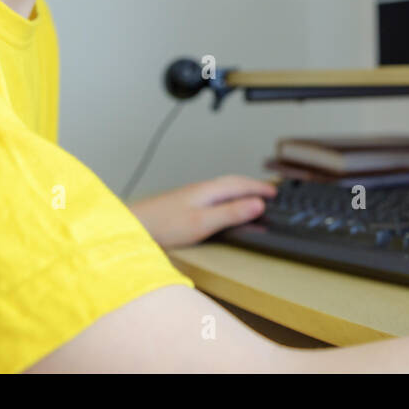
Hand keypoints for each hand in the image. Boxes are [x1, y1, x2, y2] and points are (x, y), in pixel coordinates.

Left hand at [129, 175, 276, 249]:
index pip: (241, 184)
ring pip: (222, 188)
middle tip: (268, 192)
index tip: (275, 192)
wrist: (133, 226)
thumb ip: (231, 213)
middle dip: (252, 186)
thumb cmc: (164, 225)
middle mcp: (201, 189)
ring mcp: (191, 195)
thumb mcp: (203, 222)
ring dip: (239, 190)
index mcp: (209, 190)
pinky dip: (226, 198)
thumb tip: (257, 204)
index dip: (260, 188)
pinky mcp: (183, 203)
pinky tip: (221, 206)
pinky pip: (213, 195)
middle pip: (233, 182)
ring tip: (250, 198)